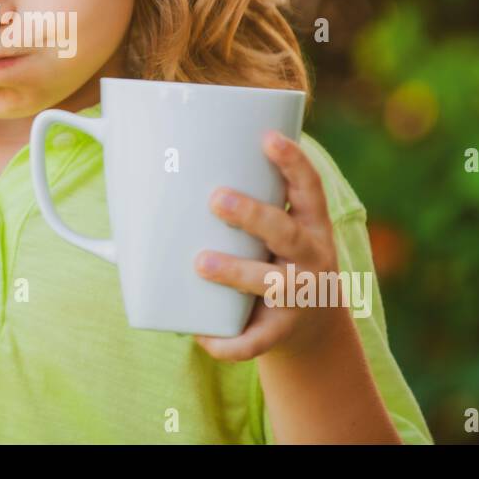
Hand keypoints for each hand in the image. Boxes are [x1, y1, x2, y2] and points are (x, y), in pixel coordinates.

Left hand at [192, 130, 344, 361]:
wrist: (315, 326)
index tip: (268, 138)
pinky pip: (255, 339)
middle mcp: (312, 257)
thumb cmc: (278, 259)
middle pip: (287, 232)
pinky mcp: (283, 332)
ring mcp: (300, 296)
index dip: (292, 161)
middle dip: (253, 215)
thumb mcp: (281, 230)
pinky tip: (201, 335)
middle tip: (216, 198)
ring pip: (271, 282)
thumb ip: (247, 202)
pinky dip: (228, 340)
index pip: (309, 187)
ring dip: (236, 272)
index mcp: (312, 224)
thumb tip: (164, 170)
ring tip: (201, 262)